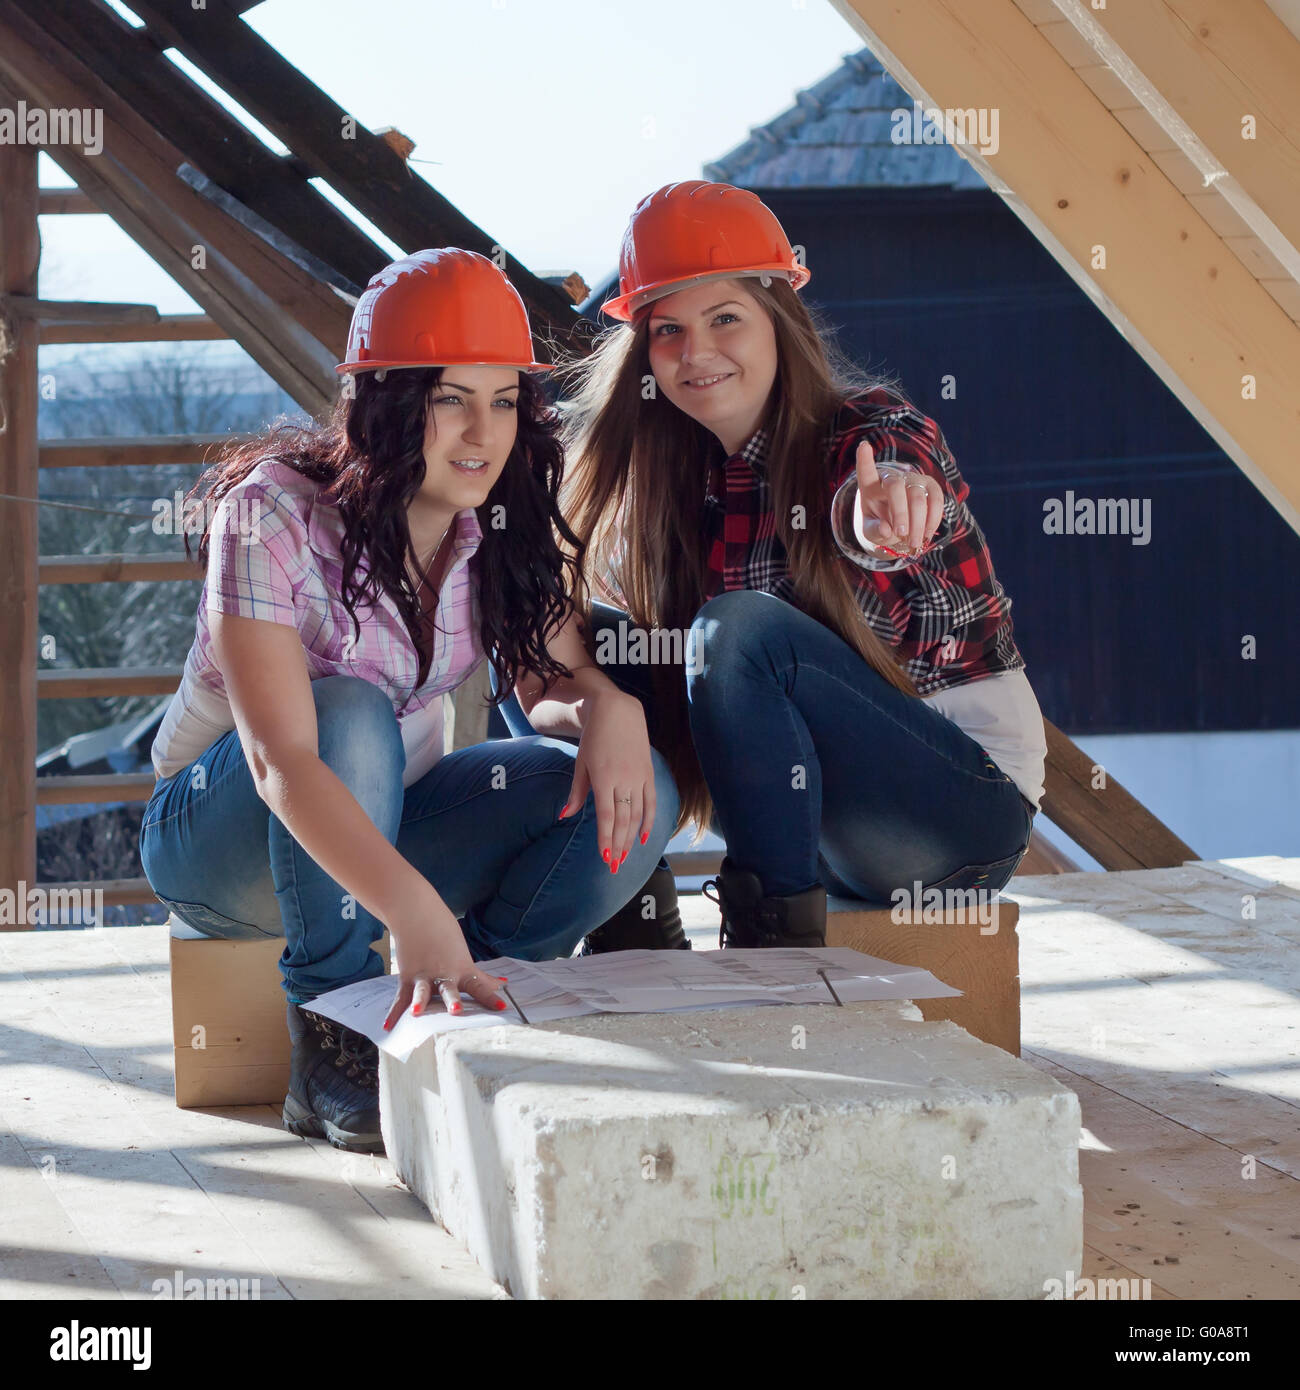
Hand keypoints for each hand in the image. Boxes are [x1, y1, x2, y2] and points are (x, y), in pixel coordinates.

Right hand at [381, 913, 507, 1029]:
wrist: (416, 913)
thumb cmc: (444, 932)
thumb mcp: (464, 954)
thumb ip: (480, 975)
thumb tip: (503, 984)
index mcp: (461, 969)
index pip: (479, 985)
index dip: (491, 996)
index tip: (503, 1007)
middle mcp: (443, 975)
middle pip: (449, 990)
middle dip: (452, 1001)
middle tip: (456, 1011)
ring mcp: (424, 976)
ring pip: (422, 992)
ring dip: (420, 1002)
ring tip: (417, 1012)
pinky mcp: (407, 977)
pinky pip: (400, 998)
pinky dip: (394, 1013)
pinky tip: (389, 1027)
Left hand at [560, 687, 655, 874]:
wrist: (618, 711)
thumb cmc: (594, 737)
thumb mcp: (581, 763)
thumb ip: (576, 792)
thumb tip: (564, 816)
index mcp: (603, 778)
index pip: (606, 816)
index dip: (606, 839)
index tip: (605, 858)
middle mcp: (624, 780)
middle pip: (623, 820)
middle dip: (618, 846)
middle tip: (614, 866)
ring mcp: (639, 777)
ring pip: (638, 815)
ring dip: (632, 838)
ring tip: (626, 857)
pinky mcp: (649, 773)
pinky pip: (652, 802)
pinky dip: (650, 821)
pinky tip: (645, 838)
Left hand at [855, 439, 944, 554]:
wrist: (899, 524)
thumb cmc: (881, 524)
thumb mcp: (871, 531)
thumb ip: (875, 530)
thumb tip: (886, 529)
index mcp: (870, 486)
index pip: (866, 471)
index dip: (865, 459)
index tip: (864, 446)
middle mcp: (891, 478)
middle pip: (895, 487)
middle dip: (900, 512)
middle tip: (901, 534)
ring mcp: (912, 479)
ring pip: (918, 496)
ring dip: (918, 522)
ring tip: (914, 542)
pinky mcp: (930, 486)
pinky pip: (936, 500)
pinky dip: (932, 519)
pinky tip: (926, 534)